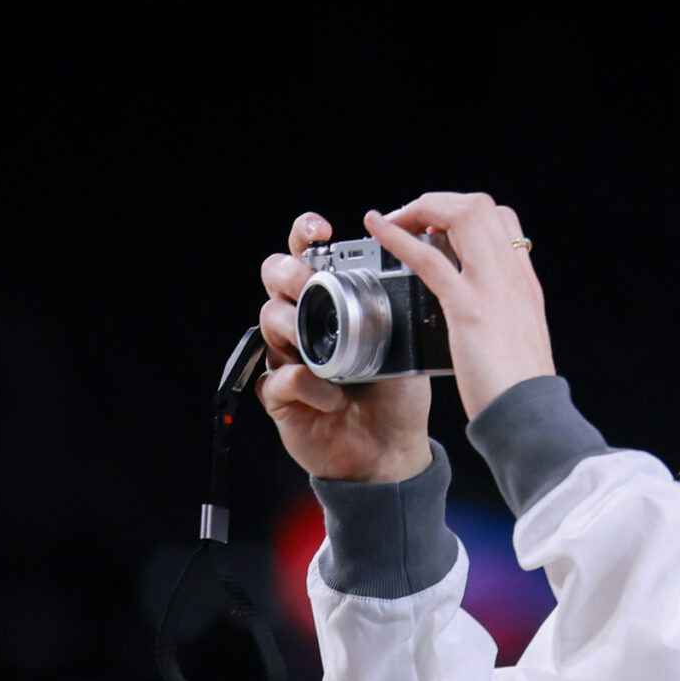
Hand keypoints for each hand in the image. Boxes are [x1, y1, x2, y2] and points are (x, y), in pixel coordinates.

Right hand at [256, 212, 434, 482]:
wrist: (392, 450)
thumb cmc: (397, 394)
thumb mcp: (406, 343)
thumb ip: (397, 306)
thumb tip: (410, 263)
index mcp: (331, 302)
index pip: (306, 255)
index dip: (304, 235)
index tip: (321, 230)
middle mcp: (303, 323)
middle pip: (274, 277)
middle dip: (289, 273)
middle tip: (309, 282)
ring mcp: (287, 357)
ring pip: (269, 320)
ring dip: (294, 326)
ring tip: (324, 347)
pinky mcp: (281, 397)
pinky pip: (279, 379)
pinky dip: (306, 384)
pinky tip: (332, 397)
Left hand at [361, 191, 555, 420]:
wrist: (530, 414)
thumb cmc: (520, 386)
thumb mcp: (517, 336)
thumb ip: (501, 312)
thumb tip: (480, 310)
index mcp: (523, 282)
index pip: (502, 221)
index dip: (466, 214)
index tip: (439, 228)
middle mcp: (512, 275)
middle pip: (480, 207)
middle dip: (440, 203)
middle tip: (412, 220)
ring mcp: (493, 287)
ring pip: (460, 217)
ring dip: (420, 209)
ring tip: (393, 220)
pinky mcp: (469, 308)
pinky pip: (430, 259)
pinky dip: (399, 237)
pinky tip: (379, 230)